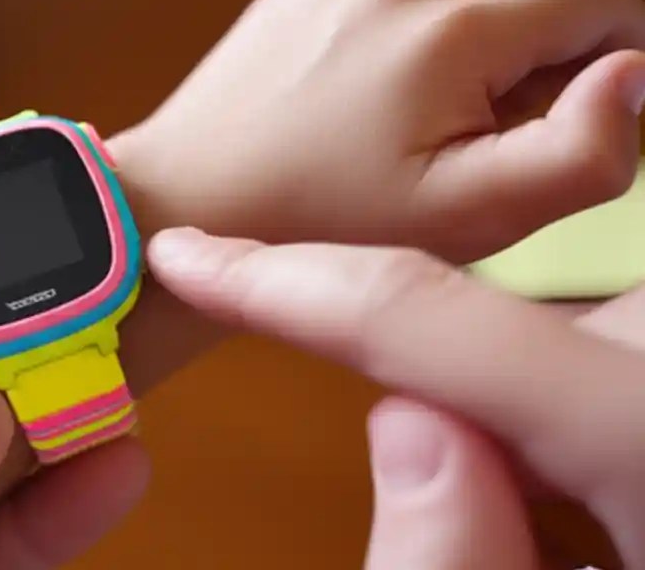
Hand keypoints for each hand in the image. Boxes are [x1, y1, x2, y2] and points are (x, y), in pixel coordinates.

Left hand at [118, 0, 644, 262]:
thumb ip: (582, 150)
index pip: (596, 0)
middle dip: (542, 51)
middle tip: (491, 132)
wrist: (189, 204)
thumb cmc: (322, 226)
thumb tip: (631, 71)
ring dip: (483, 30)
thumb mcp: (470, 217)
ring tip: (437, 109)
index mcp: (451, 30)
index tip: (574, 118)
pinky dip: (426, 13)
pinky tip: (394, 79)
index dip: (613, 60)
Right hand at [148, 226, 644, 567]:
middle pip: (531, 330)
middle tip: (520, 530)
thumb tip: (406, 421)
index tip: (193, 257)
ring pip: (584, 345)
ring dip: (540, 422)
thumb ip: (453, 563)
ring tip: (579, 535)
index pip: (439, 321)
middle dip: (466, 399)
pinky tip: (602, 507)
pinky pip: (614, 369)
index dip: (295, 285)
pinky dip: (586, 421)